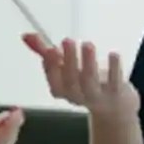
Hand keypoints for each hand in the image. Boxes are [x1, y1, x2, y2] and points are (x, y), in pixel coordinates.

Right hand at [22, 33, 139, 117]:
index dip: (50, 67)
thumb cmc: (86, 84)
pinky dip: (114, 68)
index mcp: (63, 91)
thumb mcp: (66, 69)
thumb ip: (46, 53)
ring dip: (88, 62)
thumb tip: (26, 35)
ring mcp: (98, 96)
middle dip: (68, 61)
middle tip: (67, 41)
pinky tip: (113, 54)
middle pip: (71, 81)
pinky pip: (115, 82)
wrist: (115, 108)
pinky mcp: (117, 93)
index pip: (54, 82)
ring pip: (90, 82)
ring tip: (87, 44)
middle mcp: (78, 96)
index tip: (50, 49)